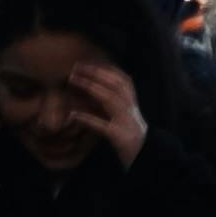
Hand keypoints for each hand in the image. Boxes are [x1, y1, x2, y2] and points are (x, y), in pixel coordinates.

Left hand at [67, 54, 147, 168]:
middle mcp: (130, 108)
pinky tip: (73, 114)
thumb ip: (110, 99)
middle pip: (114, 84)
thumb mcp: (121, 113)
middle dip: (95, 72)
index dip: (103, 67)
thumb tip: (90, 85)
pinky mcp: (119, 136)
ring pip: (109, 99)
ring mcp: (126, 121)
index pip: (120, 77)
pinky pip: (102, 125)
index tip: (85, 61)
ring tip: (72, 80)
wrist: (143, 155)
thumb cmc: (127, 133)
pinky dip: (88, 118)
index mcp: (132, 101)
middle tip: (75, 66)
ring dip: (90, 87)